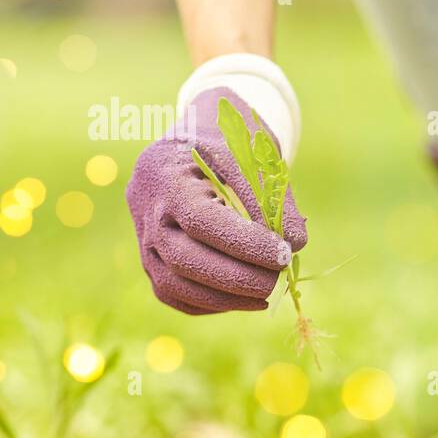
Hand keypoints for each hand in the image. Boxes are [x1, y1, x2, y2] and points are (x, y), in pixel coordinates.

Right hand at [126, 87, 307, 314]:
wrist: (197, 134)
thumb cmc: (231, 139)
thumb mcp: (255, 155)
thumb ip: (274, 199)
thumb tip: (295, 246)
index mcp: (166, 172)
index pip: (201, 221)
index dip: (244, 244)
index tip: (282, 254)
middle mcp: (145, 207)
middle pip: (182, 258)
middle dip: (235, 277)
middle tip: (275, 279)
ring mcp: (142, 235)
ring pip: (172, 283)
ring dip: (223, 297)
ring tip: (265, 294)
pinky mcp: (149, 257)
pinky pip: (171, 292)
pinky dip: (208, 302)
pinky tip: (243, 298)